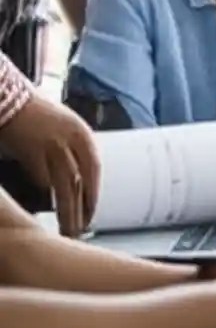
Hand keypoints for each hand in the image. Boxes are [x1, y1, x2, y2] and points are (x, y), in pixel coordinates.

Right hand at [0, 94, 99, 235]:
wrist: (7, 98)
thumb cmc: (34, 115)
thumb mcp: (63, 128)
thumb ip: (72, 152)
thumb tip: (78, 180)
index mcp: (81, 134)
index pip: (94, 170)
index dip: (93, 194)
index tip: (92, 213)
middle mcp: (71, 140)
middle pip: (81, 182)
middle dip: (82, 209)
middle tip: (80, 230)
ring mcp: (52, 146)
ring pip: (63, 187)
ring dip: (66, 211)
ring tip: (67, 229)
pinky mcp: (30, 151)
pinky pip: (40, 178)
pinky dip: (43, 190)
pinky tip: (43, 204)